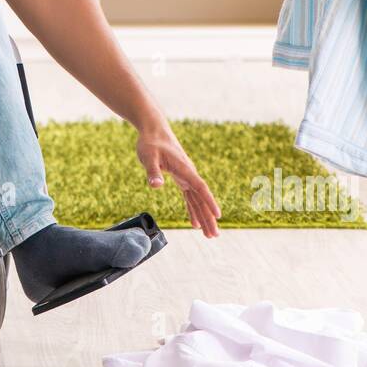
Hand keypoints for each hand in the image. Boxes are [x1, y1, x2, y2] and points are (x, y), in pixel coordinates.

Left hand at [137, 122, 221, 237]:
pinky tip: (195, 223)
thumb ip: (153, 172)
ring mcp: (186, 176)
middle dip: (209, 217)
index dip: (209, 202)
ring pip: (198, 199)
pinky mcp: (180, 178)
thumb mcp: (148, 156)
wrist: (154, 130)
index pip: (200, 188)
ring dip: (203, 216)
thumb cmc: (151, 142)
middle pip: (202, 198)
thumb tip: (156, 185)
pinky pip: (190, 197)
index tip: (217, 216)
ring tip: (209, 235)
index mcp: (184, 169)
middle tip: (215, 236)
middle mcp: (188, 174)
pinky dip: (193, 209)